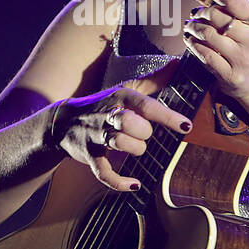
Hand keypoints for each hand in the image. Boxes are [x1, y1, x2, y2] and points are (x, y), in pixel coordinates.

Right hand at [52, 86, 191, 191]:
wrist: (61, 121)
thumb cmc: (101, 106)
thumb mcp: (123, 90)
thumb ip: (151, 81)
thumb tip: (176, 63)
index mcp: (119, 98)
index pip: (146, 106)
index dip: (167, 117)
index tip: (186, 126)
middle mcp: (108, 114)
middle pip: (131, 123)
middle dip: (144, 132)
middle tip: (143, 133)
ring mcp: (96, 135)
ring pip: (120, 144)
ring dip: (135, 149)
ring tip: (135, 147)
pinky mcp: (89, 155)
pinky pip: (104, 172)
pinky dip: (119, 181)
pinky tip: (134, 184)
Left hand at [182, 0, 248, 105]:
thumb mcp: (247, 24)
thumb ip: (224, 4)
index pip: (235, 1)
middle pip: (217, 16)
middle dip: (201, 12)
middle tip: (195, 14)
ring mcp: (242, 59)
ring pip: (208, 34)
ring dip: (193, 27)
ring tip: (190, 26)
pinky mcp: (230, 75)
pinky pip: (204, 54)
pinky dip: (193, 44)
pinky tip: (191, 40)